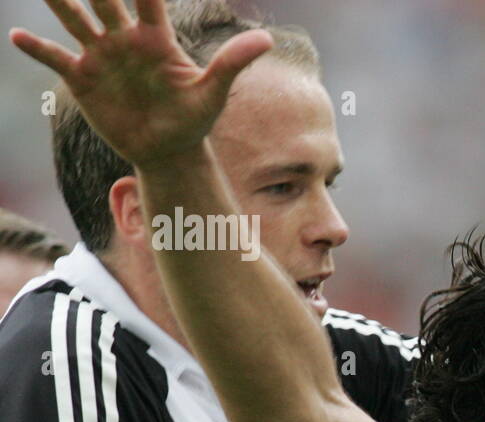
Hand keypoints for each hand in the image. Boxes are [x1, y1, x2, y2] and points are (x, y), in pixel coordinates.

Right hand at [9, 0, 271, 169]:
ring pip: (74, 19)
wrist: (168, 151)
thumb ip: (232, 63)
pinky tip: (16, 37)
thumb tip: (267, 39)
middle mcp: (124, 39)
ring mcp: (101, 56)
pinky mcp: (83, 79)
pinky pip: (56, 59)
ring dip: (59, 1)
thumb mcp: (213, 92)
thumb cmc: (193, 119)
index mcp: (156, 37)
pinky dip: (37, 49)